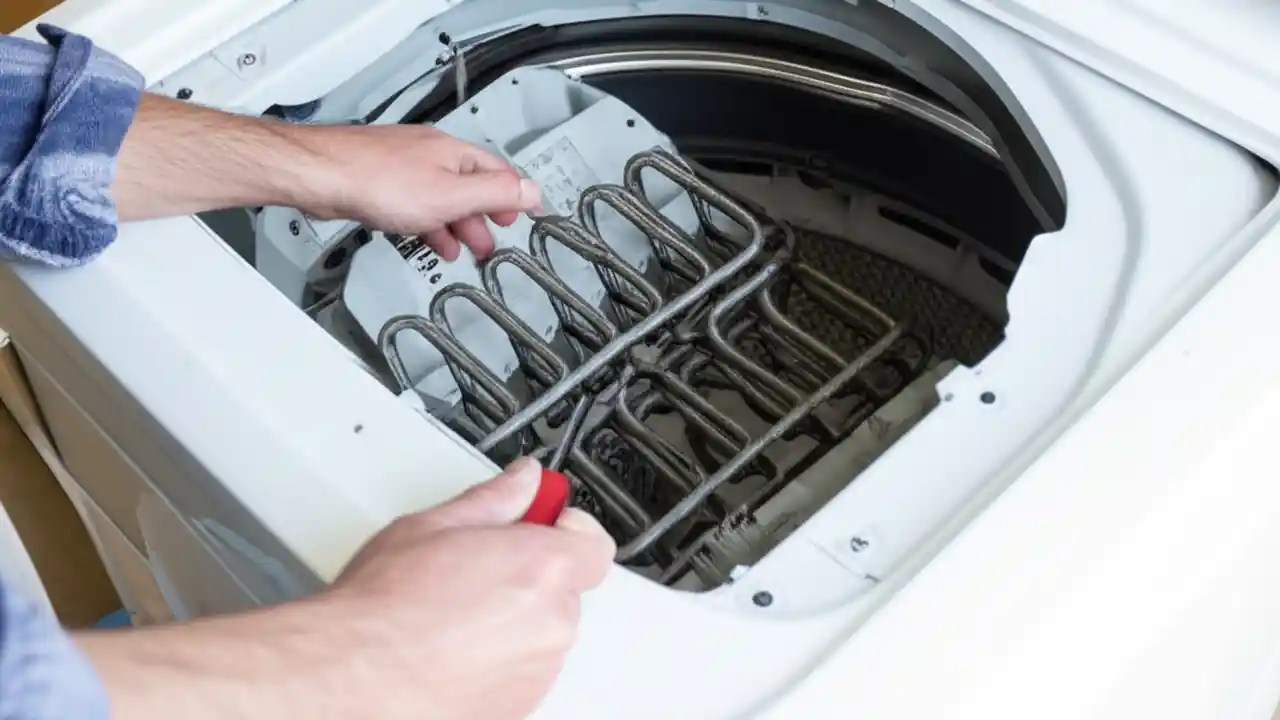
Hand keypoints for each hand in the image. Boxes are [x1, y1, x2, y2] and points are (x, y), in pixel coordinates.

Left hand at [300, 124, 542, 260]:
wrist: (322, 175)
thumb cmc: (379, 180)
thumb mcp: (451, 195)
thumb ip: (494, 194)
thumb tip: (532, 191)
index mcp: (454, 153)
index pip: (498, 173)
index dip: (514, 197)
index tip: (525, 216)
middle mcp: (431, 154)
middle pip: (470, 186)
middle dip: (483, 218)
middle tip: (491, 243)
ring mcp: (405, 166)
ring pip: (442, 198)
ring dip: (456, 225)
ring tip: (463, 250)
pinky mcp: (382, 181)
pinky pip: (416, 204)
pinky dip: (428, 223)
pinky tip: (427, 238)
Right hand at [326, 457, 614, 718]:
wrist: (350, 678)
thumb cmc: (382, 610)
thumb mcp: (432, 526)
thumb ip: (493, 499)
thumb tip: (522, 481)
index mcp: (543, 568)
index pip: (594, 542)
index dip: (565, 529)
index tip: (540, 522)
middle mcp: (552, 623)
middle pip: (562, 588)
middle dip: (528, 574)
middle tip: (475, 568)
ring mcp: (538, 672)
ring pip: (540, 631)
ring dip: (512, 620)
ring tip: (452, 614)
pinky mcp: (519, 706)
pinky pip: (521, 670)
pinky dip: (497, 659)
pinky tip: (450, 648)